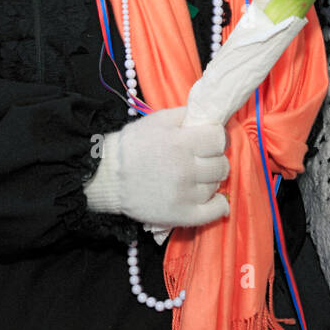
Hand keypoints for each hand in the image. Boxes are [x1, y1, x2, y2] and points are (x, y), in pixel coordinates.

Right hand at [84, 106, 229, 227]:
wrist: (108, 176)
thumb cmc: (133, 145)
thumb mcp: (158, 120)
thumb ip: (185, 115)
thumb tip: (211, 117)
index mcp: (181, 142)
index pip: (219, 139)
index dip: (217, 138)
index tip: (210, 140)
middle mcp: (185, 169)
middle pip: (221, 164)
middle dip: (214, 159)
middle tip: (201, 159)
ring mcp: (184, 194)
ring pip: (216, 185)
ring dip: (210, 180)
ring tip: (196, 177)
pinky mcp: (181, 214)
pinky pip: (214, 212)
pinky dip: (219, 206)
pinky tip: (215, 200)